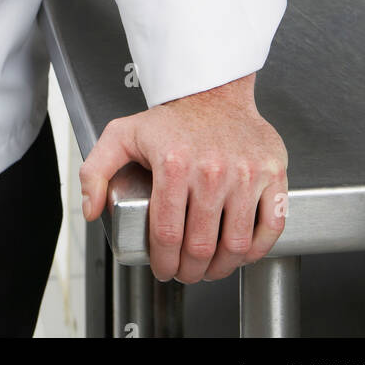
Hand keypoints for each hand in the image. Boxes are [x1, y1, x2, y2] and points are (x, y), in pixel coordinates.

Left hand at [79, 72, 287, 282]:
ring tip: (210, 268)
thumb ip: (96, 171)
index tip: (163, 268)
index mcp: (173, 164)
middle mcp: (211, 170)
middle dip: (190, 271)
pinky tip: (242, 252)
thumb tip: (92, 209)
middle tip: (185, 272)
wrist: (212, 92)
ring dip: (221, 268)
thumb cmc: (170, 119)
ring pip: (235, 245)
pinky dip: (258, 250)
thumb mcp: (122, 136)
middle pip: (201, 247)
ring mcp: (246, 173)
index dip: (164, 262)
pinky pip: (271, 226)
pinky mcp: (272, 173)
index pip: (168, 235)